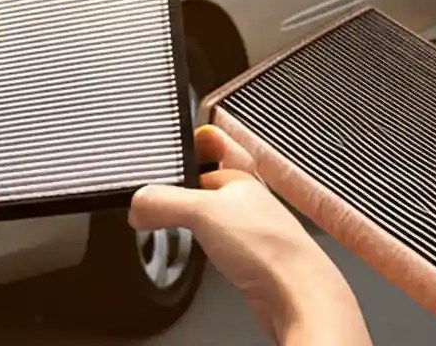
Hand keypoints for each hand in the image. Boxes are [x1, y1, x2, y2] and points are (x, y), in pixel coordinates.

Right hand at [129, 125, 371, 344]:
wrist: (298, 295)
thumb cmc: (270, 248)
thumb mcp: (202, 212)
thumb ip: (164, 202)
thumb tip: (137, 203)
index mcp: (241, 177)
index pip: (215, 147)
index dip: (196, 141)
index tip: (176, 140)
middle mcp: (249, 201)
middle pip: (214, 180)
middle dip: (189, 182)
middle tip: (164, 184)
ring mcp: (253, 230)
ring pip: (219, 212)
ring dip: (197, 214)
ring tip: (174, 217)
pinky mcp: (253, 259)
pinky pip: (224, 240)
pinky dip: (207, 241)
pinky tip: (199, 249)